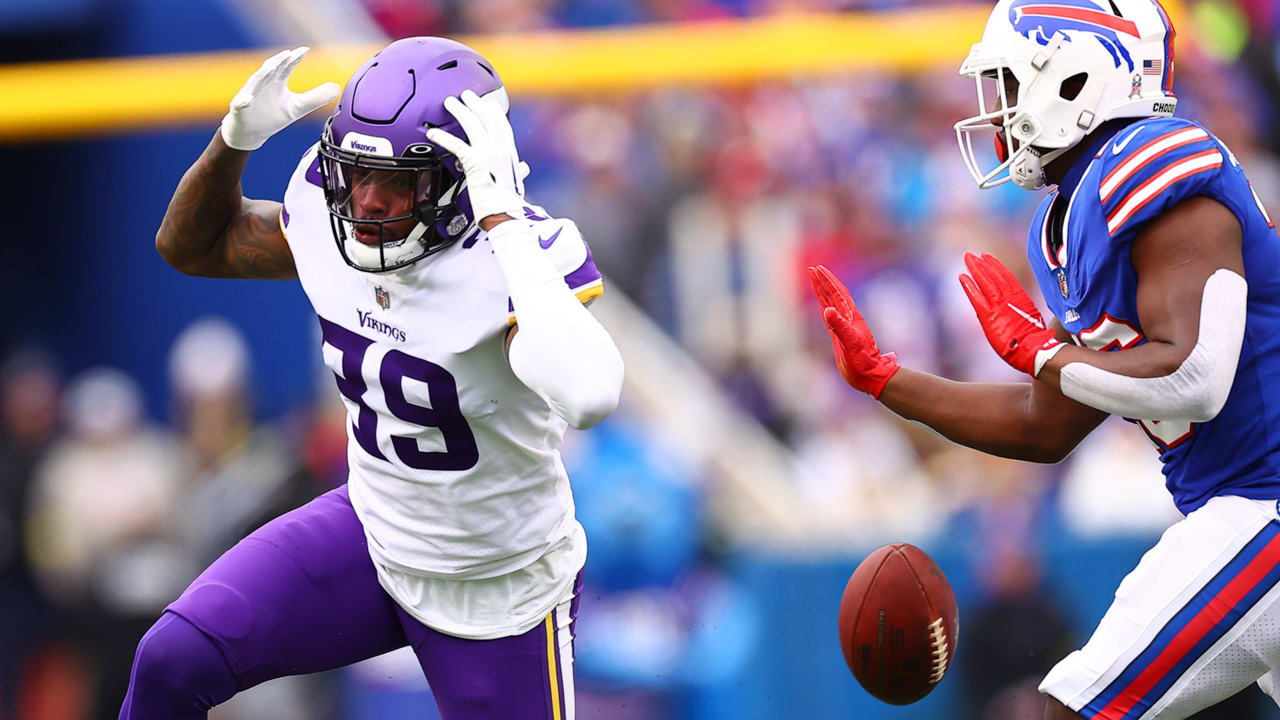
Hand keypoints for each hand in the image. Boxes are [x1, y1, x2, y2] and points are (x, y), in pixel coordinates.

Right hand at [220, 47, 338, 150]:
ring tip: (271, 67)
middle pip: (271, 69)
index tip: (305, 50)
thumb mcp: (298, 107)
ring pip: (255, 82)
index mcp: (277, 82)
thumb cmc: (273, 116)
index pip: (286, 67)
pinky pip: (241, 103)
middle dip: (279, 61)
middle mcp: (264, 84)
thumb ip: (316, 97)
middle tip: (288, 53)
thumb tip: (336, 88)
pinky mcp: (240, 108)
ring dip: (262, 74)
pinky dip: (244, 101)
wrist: (252, 132)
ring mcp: (250, 94)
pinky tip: (247, 100)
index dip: (295, 58)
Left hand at [425, 89, 526, 225]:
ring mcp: (489, 155)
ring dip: (460, 111)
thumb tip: (524, 168)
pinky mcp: (475, 164)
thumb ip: (518, 171)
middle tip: (465, 95)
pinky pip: (457, 145)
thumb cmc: (509, 202)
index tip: (487, 102)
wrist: (505, 215)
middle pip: (487, 118)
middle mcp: (501, 149)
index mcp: (510, 153)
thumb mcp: (517, 183)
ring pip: (473, 125)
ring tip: (449, 103)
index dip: (493, 110)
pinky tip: (433, 133)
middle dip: (475, 103)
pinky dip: (444, 137)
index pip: (502, 124)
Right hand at [808, 265, 899, 397]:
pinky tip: (821, 304)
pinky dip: (824, 307)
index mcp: (851, 316)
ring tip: (814, 280)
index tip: (817, 269)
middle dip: (823, 281)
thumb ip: (839, 326)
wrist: (870, 375)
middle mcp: (847, 318)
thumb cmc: (864, 361)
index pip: (837, 293)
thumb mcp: (851, 342)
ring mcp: (843, 326)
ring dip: (822, 291)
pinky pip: (830, 316)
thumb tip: (827, 310)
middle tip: (812, 269)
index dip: (827, 280)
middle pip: (833, 294)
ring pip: (831, 303)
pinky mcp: (839, 335)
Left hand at [958, 252, 1062, 376]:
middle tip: (972, 255)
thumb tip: (1010, 310)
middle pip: (994, 276)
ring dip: (975, 269)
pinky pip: (977, 298)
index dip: (996, 266)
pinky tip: (962, 277)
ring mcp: (999, 306)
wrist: (1036, 350)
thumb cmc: (1035, 341)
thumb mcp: (1029, 319)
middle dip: (983, 264)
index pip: (1006, 277)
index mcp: (1021, 298)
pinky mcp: (989, 317)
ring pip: (986, 282)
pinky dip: (969, 287)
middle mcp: (1010, 299)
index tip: (988, 257)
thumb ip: (1018, 311)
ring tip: (967, 259)